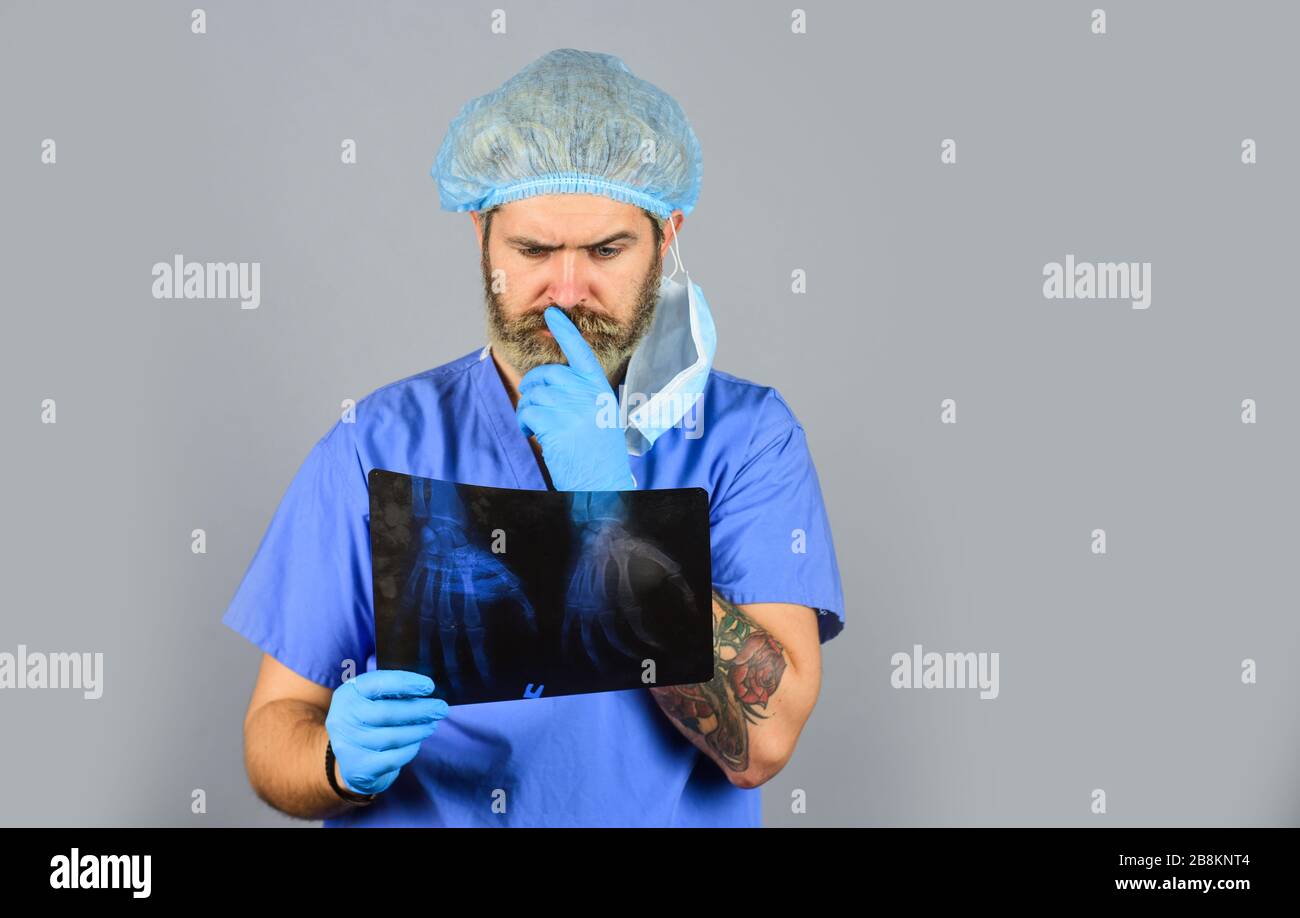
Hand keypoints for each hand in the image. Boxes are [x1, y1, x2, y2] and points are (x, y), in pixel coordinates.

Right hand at [324, 669, 448, 795]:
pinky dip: (410, 749)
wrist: (352, 760)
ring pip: (393, 737)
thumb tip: (427, 690)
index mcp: (348, 694)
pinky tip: (417, 742)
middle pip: (387, 712)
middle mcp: (343, 718)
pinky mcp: (358, 768)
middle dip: (420, 710)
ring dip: (419, 730)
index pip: (377, 683)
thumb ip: (393, 692)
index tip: (429, 686)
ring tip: (431, 725)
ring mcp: (347, 745)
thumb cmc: (370, 721)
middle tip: (441, 708)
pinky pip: (393, 758)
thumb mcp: (372, 700)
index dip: (406, 683)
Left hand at [515, 306, 634, 491]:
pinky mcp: (555, 424)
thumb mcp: (599, 414)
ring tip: (538, 428)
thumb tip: (552, 382)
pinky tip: (534, 436)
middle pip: (547, 374)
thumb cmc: (598, 452)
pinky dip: (525, 425)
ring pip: (533, 395)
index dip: (565, 331)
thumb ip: (581, 394)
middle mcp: (587, 394)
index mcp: (599, 389)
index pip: (581, 353)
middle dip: (532, 386)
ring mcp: (571, 408)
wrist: (602, 481)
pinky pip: (528, 413)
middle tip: (533, 404)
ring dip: (527, 412)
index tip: (552, 314)